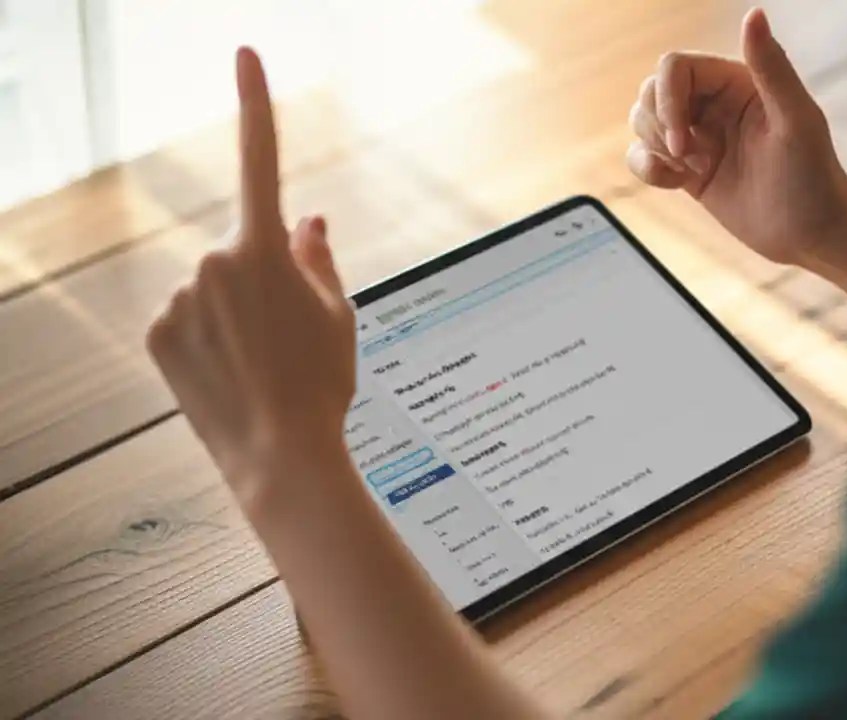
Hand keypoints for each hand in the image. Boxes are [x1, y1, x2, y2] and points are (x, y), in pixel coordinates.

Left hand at [147, 48, 355, 499]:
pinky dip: (206, 337)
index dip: (254, 103)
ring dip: (234, 311)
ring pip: (212, 286)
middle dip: (263, 277)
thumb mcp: (339, 315)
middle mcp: (213, 262)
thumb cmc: (321, 384)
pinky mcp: (158, 332)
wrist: (280, 454)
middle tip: (288, 335)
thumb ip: (319, 259)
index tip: (245, 55)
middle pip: (242, 249)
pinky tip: (228, 373)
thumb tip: (308, 220)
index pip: (260, 158)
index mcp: (264, 250)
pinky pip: (186, 318)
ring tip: (259, 362)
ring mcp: (180, 298)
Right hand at [627, 8, 846, 264]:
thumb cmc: (814, 176)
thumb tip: (754, 14)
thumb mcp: (796, 119)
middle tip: (689, 157)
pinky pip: (644, 155)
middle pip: (651, 90)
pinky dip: (647, 169)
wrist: (813, 232)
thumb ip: (772, 66)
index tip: (681, 140)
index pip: (675, 67)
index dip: (667, 100)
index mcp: (737, 80)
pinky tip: (677, 183)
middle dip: (657, 125)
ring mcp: (699, 136)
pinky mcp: (689, 169)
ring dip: (653, 147)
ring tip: (691, 171)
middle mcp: (714, 102)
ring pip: (642, 120)